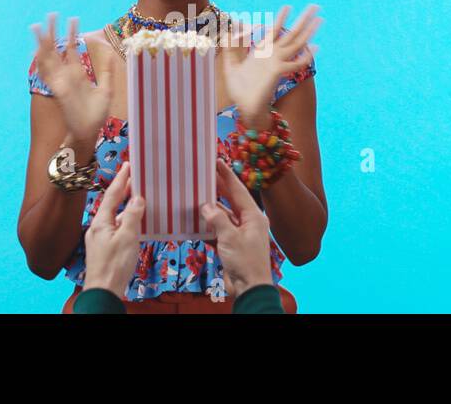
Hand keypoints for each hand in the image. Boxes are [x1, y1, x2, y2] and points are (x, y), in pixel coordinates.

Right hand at [31, 13, 119, 140]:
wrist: (88, 132)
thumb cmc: (96, 115)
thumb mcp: (106, 90)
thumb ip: (107, 72)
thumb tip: (112, 55)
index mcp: (77, 74)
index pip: (72, 49)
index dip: (72, 33)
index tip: (73, 18)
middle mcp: (66, 76)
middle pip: (56, 49)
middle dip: (52, 32)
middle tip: (50, 14)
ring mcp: (60, 82)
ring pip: (48, 58)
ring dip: (43, 43)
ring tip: (37, 27)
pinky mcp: (59, 91)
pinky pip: (47, 75)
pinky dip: (40, 64)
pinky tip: (35, 52)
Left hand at [82, 162, 144, 298]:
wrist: (104, 291)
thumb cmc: (114, 266)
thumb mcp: (128, 237)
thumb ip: (133, 216)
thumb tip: (138, 199)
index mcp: (100, 222)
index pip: (112, 195)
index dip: (121, 179)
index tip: (128, 165)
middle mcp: (98, 228)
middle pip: (113, 204)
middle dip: (124, 191)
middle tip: (135, 177)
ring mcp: (101, 239)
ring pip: (116, 217)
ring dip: (127, 207)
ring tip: (140, 198)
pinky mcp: (106, 249)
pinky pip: (118, 228)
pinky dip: (128, 222)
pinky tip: (136, 223)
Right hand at [200, 158, 273, 297]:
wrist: (249, 289)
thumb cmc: (245, 262)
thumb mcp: (229, 237)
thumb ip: (217, 219)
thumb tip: (205, 207)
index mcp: (254, 216)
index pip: (238, 190)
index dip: (227, 175)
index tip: (218, 162)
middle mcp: (248, 223)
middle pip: (231, 201)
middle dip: (218, 189)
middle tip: (205, 174)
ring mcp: (240, 234)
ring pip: (223, 216)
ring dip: (210, 209)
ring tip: (196, 196)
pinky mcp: (232, 246)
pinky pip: (218, 231)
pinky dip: (208, 226)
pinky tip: (196, 221)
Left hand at [221, 4, 321, 128]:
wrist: (246, 107)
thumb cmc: (239, 89)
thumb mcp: (231, 65)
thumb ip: (230, 48)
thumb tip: (229, 34)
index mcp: (263, 52)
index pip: (275, 30)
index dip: (281, 19)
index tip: (288, 6)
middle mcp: (273, 55)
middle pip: (292, 33)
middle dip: (303, 19)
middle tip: (315, 7)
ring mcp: (278, 62)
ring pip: (297, 43)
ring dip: (309, 31)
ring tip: (320, 19)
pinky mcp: (278, 71)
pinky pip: (296, 63)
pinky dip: (305, 56)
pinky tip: (314, 47)